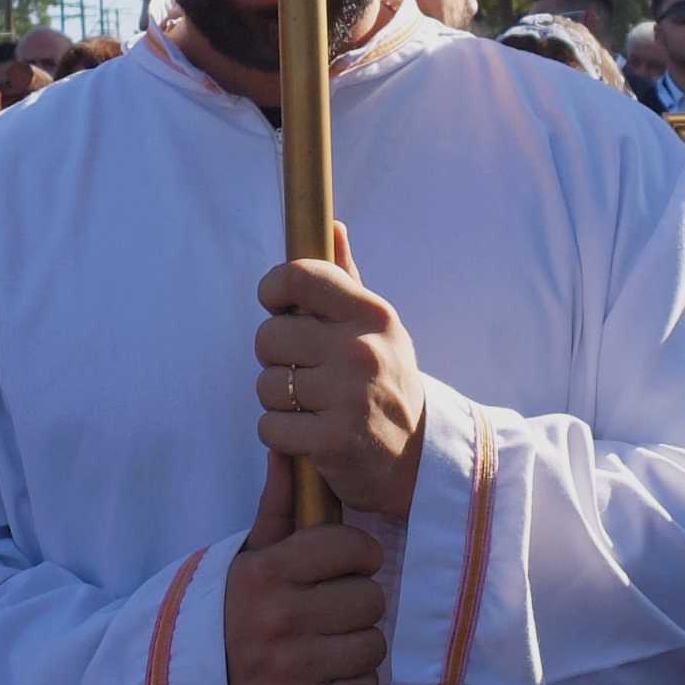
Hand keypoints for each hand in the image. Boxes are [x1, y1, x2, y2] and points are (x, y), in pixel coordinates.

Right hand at [223, 453, 387, 684]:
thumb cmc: (230, 614)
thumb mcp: (247, 558)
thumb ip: (278, 506)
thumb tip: (290, 451)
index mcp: (265, 573)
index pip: (350, 548)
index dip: (360, 556)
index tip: (349, 567)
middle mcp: (277, 618)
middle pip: (371, 599)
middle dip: (358, 605)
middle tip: (335, 612)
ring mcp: (290, 669)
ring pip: (372, 646)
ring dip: (357, 648)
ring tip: (329, 647)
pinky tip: (326, 682)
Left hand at [252, 225, 424, 520]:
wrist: (417, 459)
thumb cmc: (384, 384)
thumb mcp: (376, 329)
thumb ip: (346, 280)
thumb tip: (333, 225)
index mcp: (371, 314)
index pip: (298, 276)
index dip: (274, 289)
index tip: (278, 307)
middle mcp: (362, 349)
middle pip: (269, 335)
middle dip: (275, 357)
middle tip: (303, 371)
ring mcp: (349, 396)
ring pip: (266, 384)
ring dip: (278, 400)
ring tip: (310, 406)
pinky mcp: (334, 441)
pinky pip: (270, 427)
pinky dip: (281, 435)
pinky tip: (308, 435)